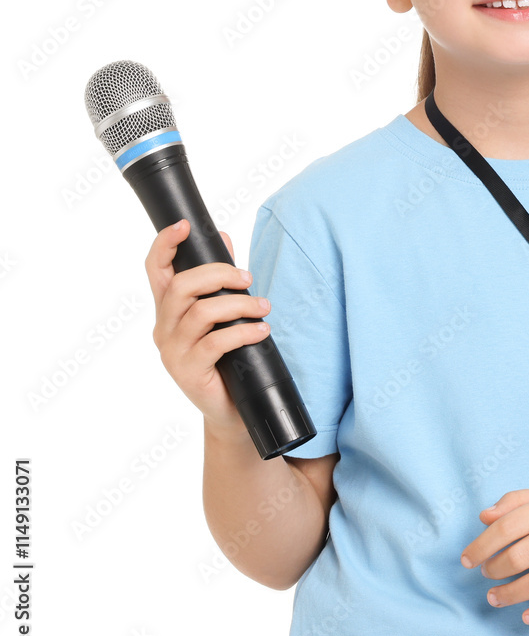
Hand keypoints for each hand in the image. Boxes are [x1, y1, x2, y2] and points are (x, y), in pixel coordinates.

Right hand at [145, 220, 272, 438]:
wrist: (232, 409)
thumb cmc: (228, 357)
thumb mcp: (224, 315)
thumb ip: (220, 279)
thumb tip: (225, 238)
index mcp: (168, 309)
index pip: (156, 270)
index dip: (165, 245)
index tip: (183, 226)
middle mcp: (163, 328)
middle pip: (182, 286)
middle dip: (219, 274)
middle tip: (249, 279)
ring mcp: (172, 351)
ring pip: (201, 313)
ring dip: (239, 305)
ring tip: (265, 308)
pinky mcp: (188, 372)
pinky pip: (215, 343)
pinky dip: (243, 333)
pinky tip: (261, 331)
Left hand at [460, 480, 528, 624]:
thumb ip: (519, 501)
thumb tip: (485, 516)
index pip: (507, 526)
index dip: (483, 545)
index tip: (468, 558)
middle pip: (519, 556)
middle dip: (494, 570)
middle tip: (485, 575)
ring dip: (511, 593)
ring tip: (496, 597)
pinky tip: (527, 615)